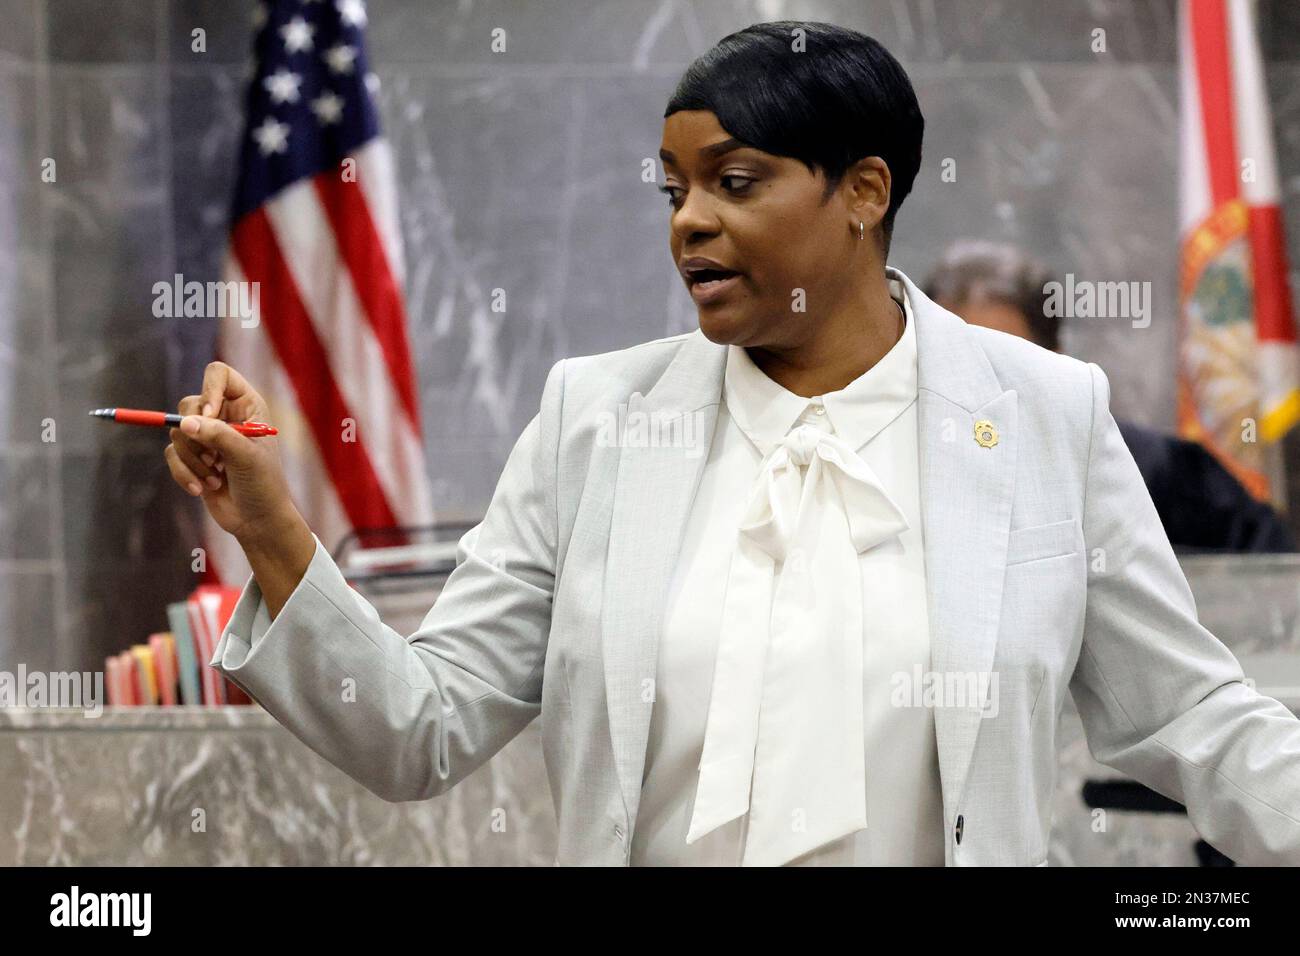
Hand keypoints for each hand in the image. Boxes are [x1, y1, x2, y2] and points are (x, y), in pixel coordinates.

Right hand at [164, 361, 299, 543]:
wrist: (257, 520)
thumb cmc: (262, 484)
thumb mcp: (245, 457)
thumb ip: (218, 436)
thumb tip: (185, 423)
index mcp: (246, 405)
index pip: (218, 374)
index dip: (209, 391)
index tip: (210, 418)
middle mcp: (225, 415)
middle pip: (189, 403)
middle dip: (196, 435)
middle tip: (213, 457)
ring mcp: (207, 436)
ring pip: (178, 431)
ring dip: (193, 460)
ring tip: (216, 478)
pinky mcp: (193, 457)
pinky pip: (172, 454)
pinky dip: (184, 473)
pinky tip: (203, 490)